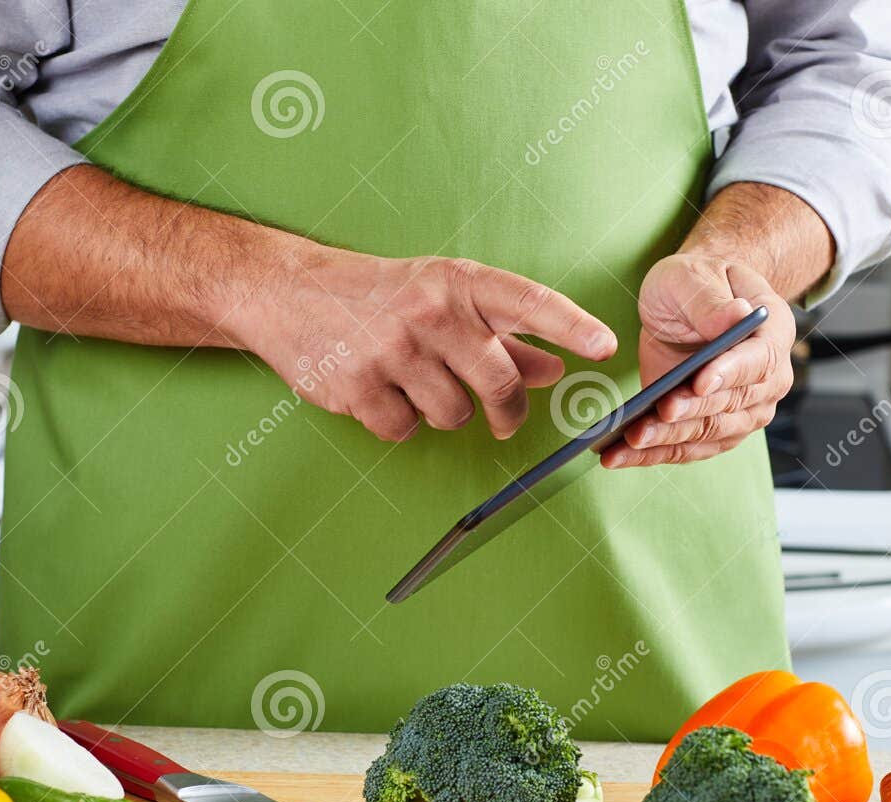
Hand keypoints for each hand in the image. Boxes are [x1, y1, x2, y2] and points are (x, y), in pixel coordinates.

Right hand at [236, 247, 616, 441]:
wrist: (288, 291)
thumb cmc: (377, 294)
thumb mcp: (441, 297)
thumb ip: (502, 335)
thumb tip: (556, 369)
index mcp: (456, 282)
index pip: (526, 301)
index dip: (569, 325)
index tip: (602, 347)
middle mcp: (429, 311)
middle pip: (498, 382)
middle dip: (507, 410)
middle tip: (503, 420)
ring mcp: (393, 350)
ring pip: (453, 414)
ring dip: (442, 412)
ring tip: (414, 383)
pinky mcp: (359, 385)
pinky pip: (404, 430)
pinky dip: (398, 422)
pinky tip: (380, 392)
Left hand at [602, 252, 795, 467]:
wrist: (687, 303)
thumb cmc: (695, 283)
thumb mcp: (696, 275)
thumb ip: (712, 300)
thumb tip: (737, 317)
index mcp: (772, 334)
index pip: (758, 360)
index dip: (730, 373)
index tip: (700, 381)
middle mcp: (766, 381)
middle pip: (730, 406)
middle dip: (690, 412)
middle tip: (656, 413)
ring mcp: (742, 412)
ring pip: (706, 434)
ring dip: (666, 441)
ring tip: (626, 441)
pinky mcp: (712, 431)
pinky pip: (684, 448)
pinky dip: (650, 454)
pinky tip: (616, 455)